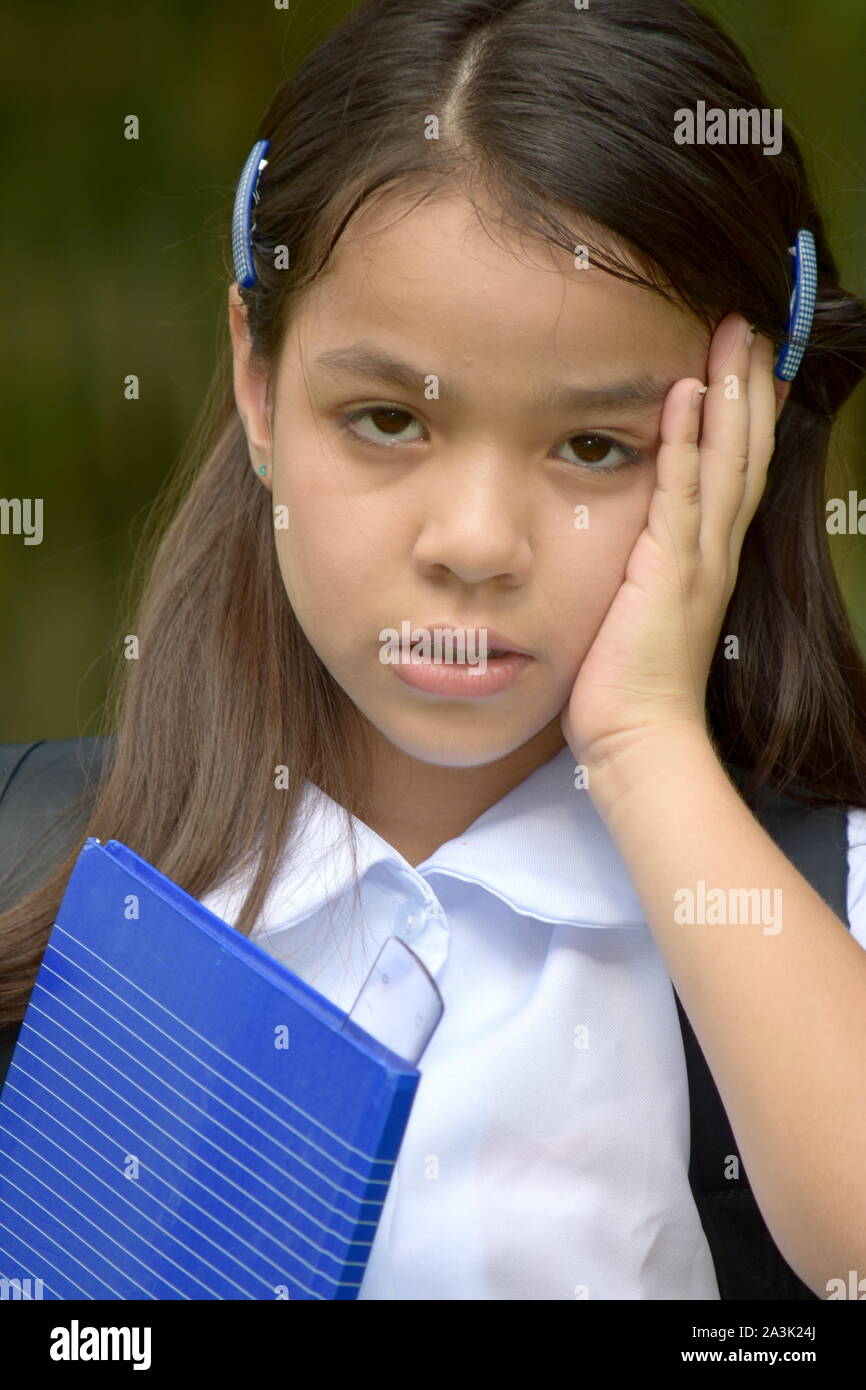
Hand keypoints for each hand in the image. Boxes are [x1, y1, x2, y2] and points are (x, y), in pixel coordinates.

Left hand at [560, 313, 777, 774]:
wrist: (639, 739)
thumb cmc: (629, 684)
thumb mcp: (639, 609)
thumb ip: (643, 567)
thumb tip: (628, 540)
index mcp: (709, 558)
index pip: (736, 471)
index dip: (744, 414)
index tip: (743, 361)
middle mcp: (715, 551)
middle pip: (745, 451)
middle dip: (748, 385)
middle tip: (748, 325)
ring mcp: (698, 559)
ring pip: (727, 460)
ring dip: (729, 394)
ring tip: (731, 336)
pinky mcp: (670, 571)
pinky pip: (682, 494)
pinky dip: (688, 442)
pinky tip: (686, 394)